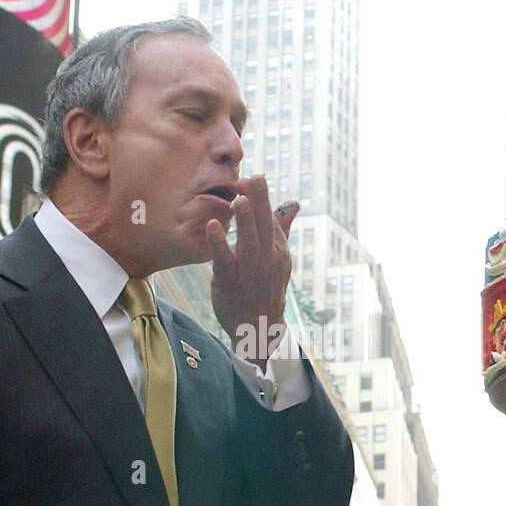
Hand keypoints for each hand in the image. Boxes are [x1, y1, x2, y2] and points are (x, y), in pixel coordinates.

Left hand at [207, 175, 298, 371]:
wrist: (259, 328)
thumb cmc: (265, 288)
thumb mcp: (278, 258)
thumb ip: (282, 228)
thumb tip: (294, 204)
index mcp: (277, 250)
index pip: (270, 219)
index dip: (262, 198)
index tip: (254, 176)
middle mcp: (267, 260)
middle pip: (263, 227)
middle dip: (259, 202)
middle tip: (253, 178)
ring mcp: (250, 274)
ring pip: (249, 244)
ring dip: (245, 221)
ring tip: (239, 199)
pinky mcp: (230, 285)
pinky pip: (225, 262)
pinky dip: (219, 244)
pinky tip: (212, 226)